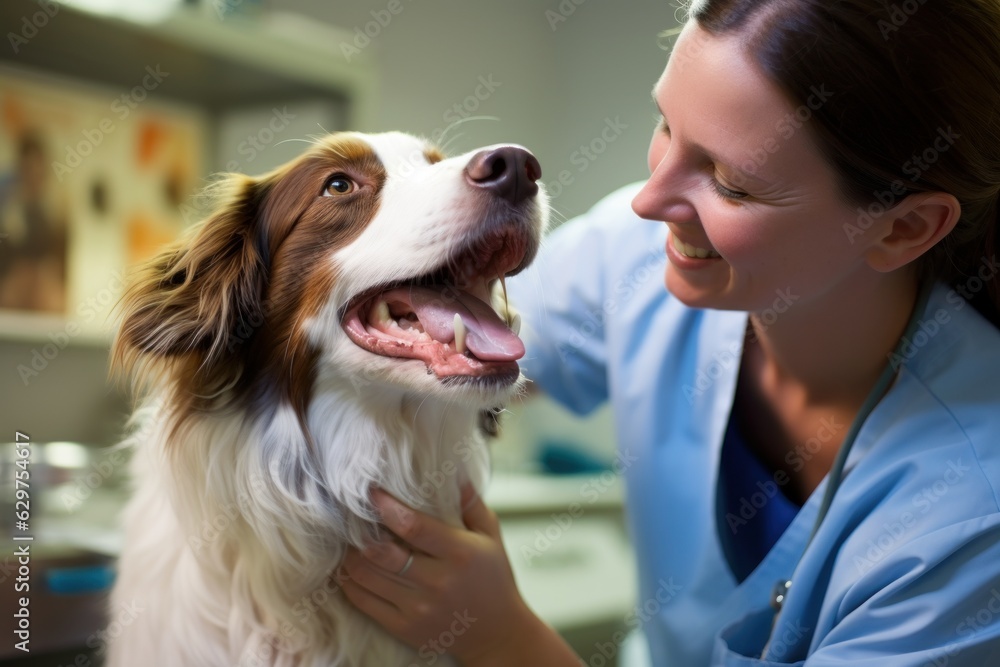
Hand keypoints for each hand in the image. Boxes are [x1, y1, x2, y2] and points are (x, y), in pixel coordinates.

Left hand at [338, 484, 538, 664]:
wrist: (497, 634)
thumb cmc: (493, 577)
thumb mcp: (491, 536)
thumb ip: (471, 503)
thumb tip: (454, 472)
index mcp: (460, 554)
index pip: (412, 527)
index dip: (387, 507)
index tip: (371, 492)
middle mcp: (437, 582)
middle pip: (381, 553)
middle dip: (361, 532)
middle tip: (354, 517)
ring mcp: (418, 608)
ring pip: (366, 576)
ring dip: (351, 555)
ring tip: (350, 540)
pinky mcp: (404, 627)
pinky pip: (363, 602)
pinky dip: (350, 581)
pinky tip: (351, 567)